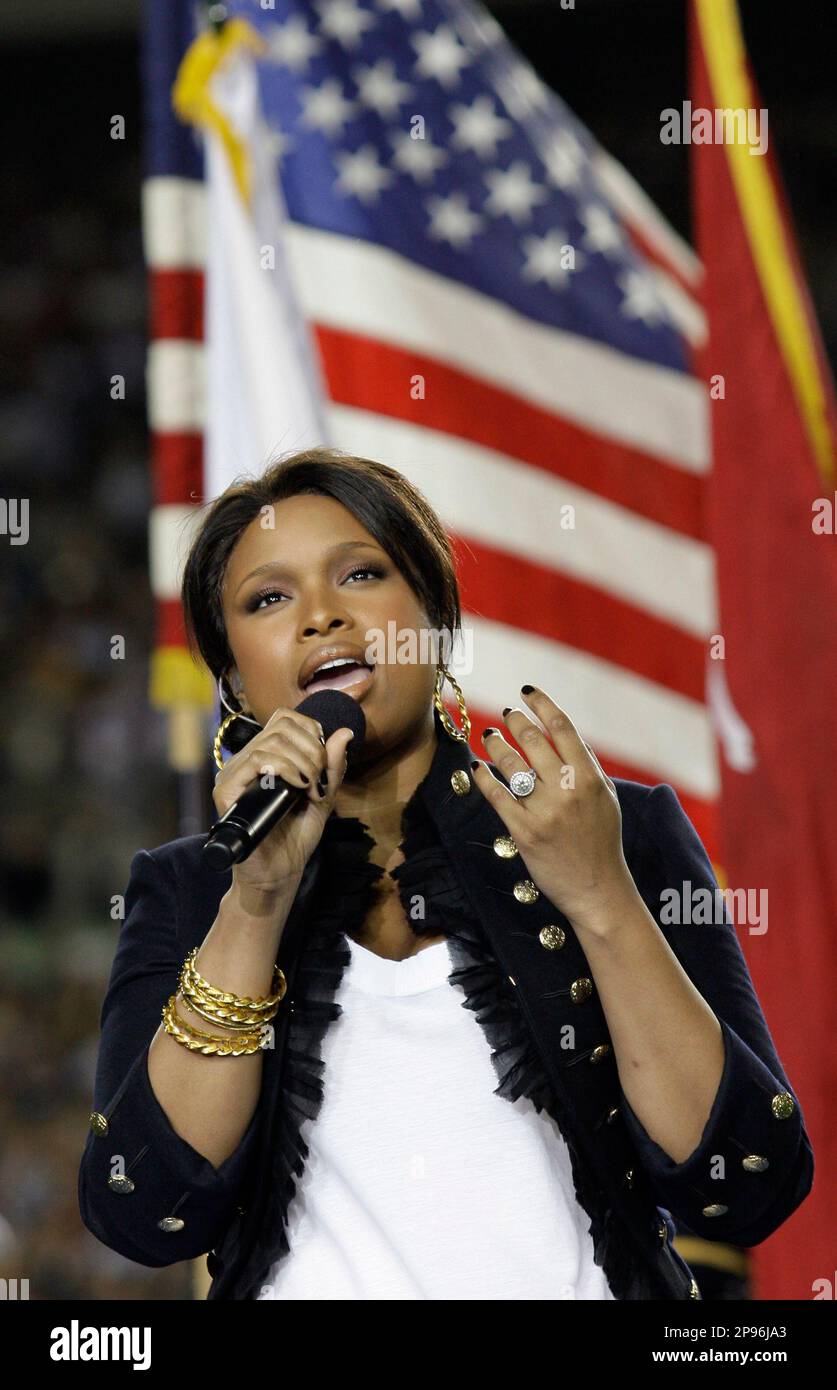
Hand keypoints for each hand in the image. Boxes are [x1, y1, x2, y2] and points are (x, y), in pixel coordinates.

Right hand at [212, 707, 354, 893]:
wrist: (280, 872)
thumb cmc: (296, 837)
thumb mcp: (323, 796)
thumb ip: (332, 766)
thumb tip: (345, 733)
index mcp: (264, 757)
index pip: (284, 719)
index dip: (310, 731)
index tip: (323, 761)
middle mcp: (245, 761)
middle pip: (281, 727)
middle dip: (311, 750)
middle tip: (319, 780)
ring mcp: (233, 775)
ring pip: (270, 741)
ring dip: (302, 762)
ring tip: (310, 788)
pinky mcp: (226, 792)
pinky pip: (254, 761)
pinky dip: (283, 768)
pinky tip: (297, 787)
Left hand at [471, 686, 634, 932]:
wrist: (598, 889)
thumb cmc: (603, 841)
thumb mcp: (607, 798)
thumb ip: (589, 765)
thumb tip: (568, 734)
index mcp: (590, 777)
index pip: (562, 728)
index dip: (541, 704)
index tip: (527, 691)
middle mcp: (566, 790)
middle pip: (532, 741)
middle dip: (515, 721)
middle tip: (506, 715)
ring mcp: (543, 811)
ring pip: (511, 765)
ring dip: (496, 744)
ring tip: (489, 736)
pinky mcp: (523, 832)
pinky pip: (497, 796)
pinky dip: (484, 777)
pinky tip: (478, 767)